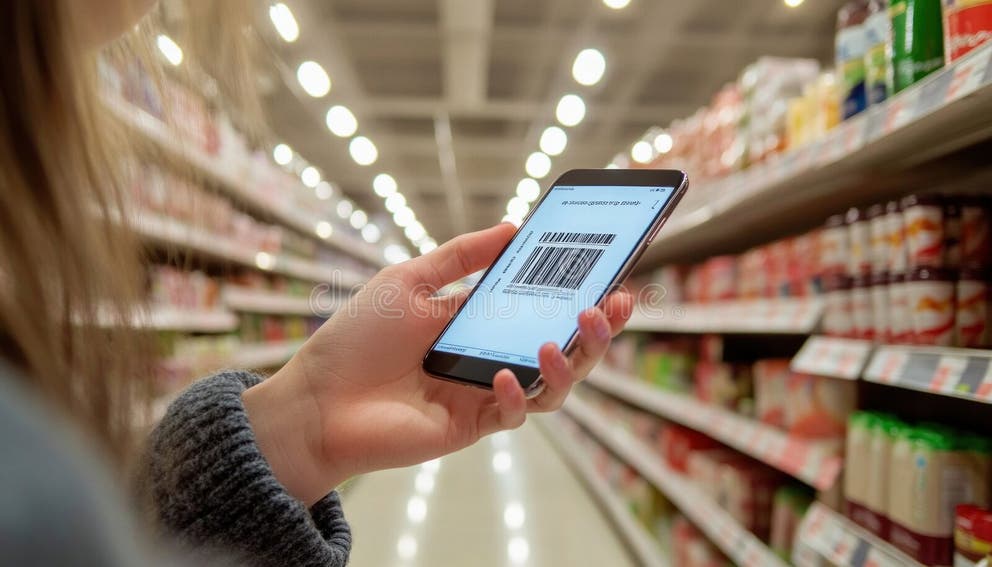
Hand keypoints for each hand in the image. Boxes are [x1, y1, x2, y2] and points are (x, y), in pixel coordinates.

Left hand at [243, 223, 632, 504]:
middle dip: (597, 331)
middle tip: (612, 305)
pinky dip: (519, 394)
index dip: (582, 292)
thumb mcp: (410, 280)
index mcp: (481, 321)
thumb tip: (513, 226)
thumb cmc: (357, 337)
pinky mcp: (471, 425)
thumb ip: (462, 256)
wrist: (317, 399)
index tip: (612, 271)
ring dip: (569, 363)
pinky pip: (513, 414)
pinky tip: (508, 375)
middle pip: (564, 348)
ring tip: (560, 340)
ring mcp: (484, 392)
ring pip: (552, 387)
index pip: (544, 306)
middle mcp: (492, 356)